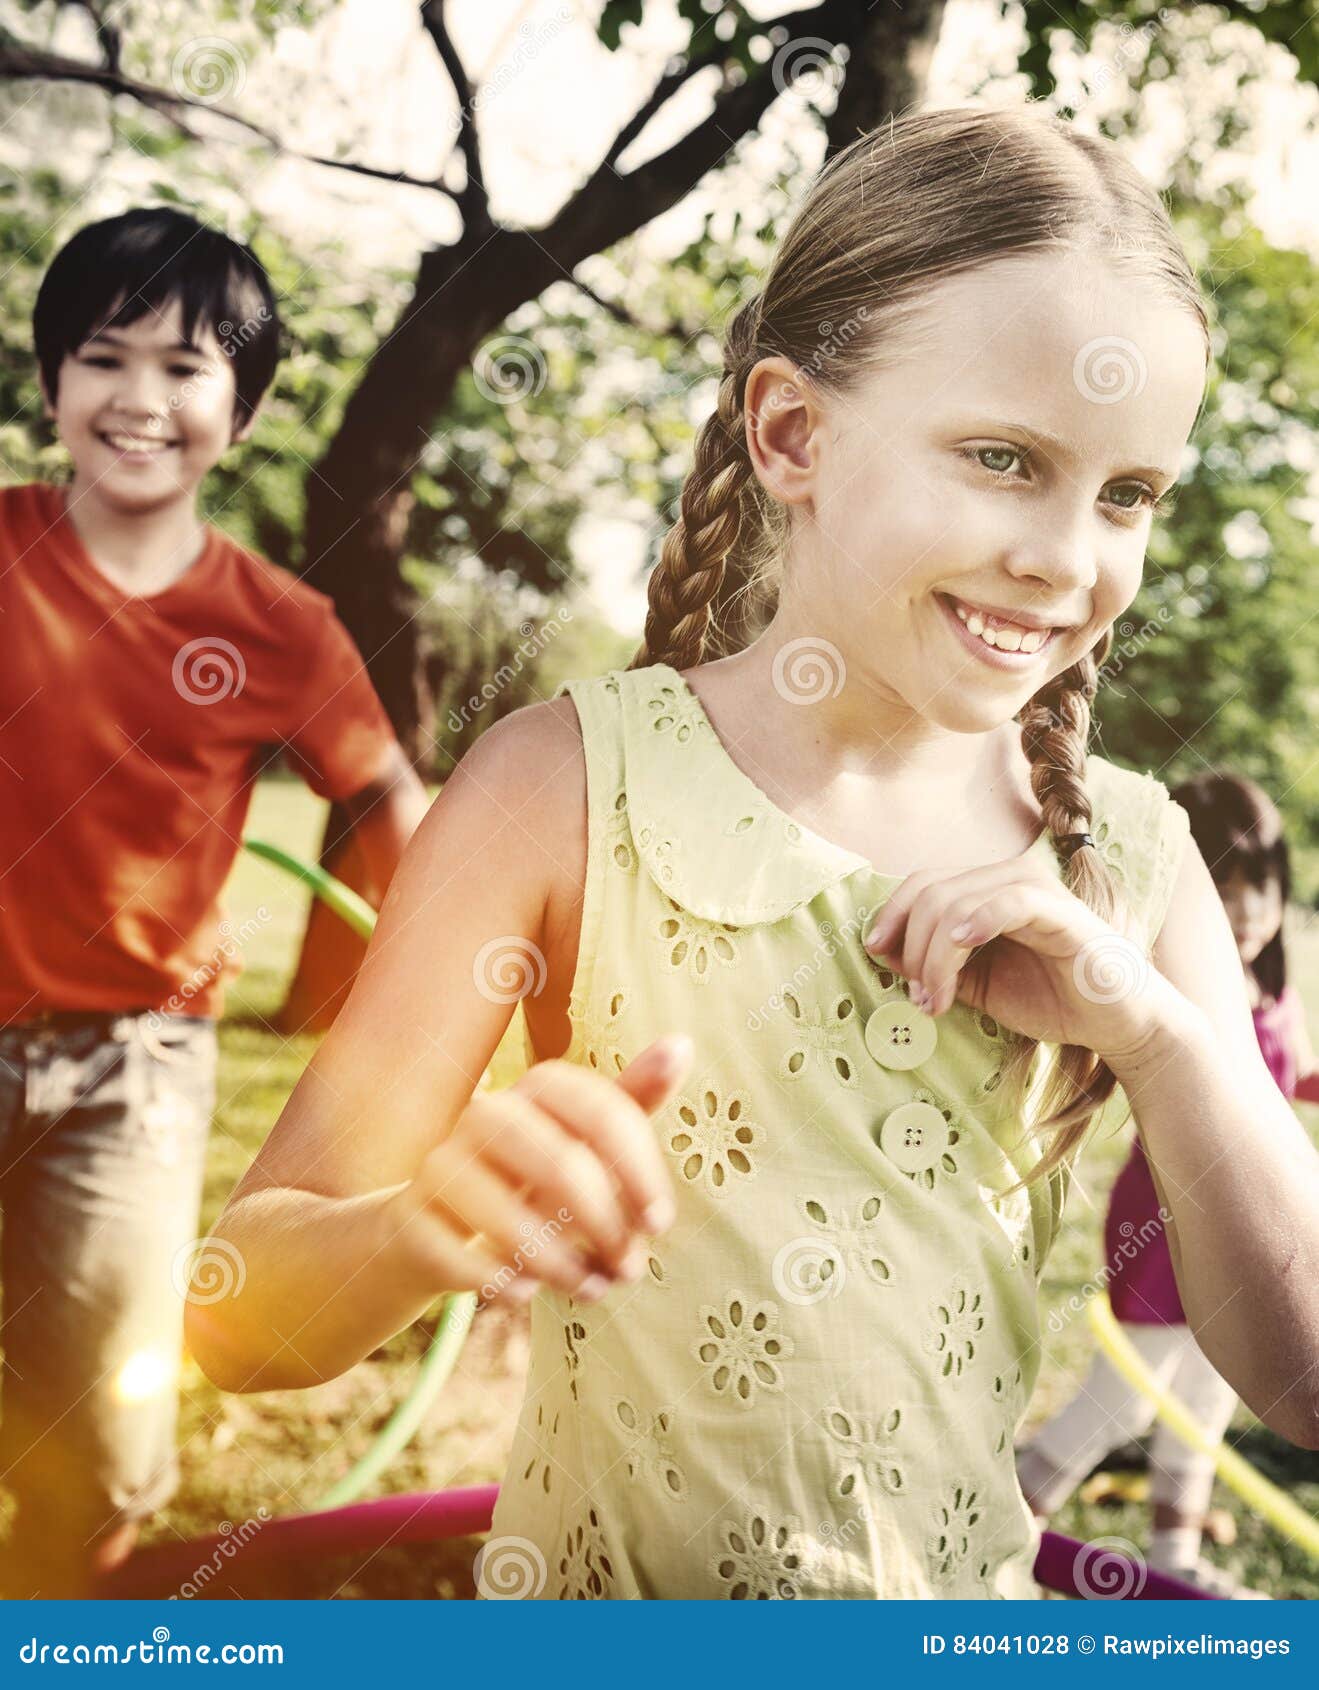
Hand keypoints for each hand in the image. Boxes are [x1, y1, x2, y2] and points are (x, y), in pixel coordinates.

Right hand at [381, 1035, 691, 1306]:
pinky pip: (460, 1256)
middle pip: (562, 1165)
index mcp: (539, 1086)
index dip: (641, 1170)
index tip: (660, 1222)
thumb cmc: (533, 1179)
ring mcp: (442, 1163)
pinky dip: (501, 1281)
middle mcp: (487, 1113)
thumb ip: (633, 1100)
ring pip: (508, 1218)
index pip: (604, 1113)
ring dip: (560, 1265)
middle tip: (630, 1270)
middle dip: (607, 1227)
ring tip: (589, 1290)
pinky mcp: (410, 1216)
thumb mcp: (586, 1141)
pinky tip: (528, 1291)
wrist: (437, 1223)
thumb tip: (682, 1045)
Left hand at [862, 853, 1177, 1063]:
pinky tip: (961, 947)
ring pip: (957, 902)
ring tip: (936, 999)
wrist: (1116, 1023)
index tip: (874, 954)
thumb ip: (933, 964)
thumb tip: (880, 950)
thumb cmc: (1051, 999)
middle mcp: (1008, 879)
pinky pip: (1008, 901)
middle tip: (917, 996)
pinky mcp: (1061, 911)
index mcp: (986, 890)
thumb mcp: (977, 985)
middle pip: (931, 892)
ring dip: (934, 955)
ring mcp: (1035, 891)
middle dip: (911, 948)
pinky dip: (976, 921)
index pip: (923, 883)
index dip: (892, 914)